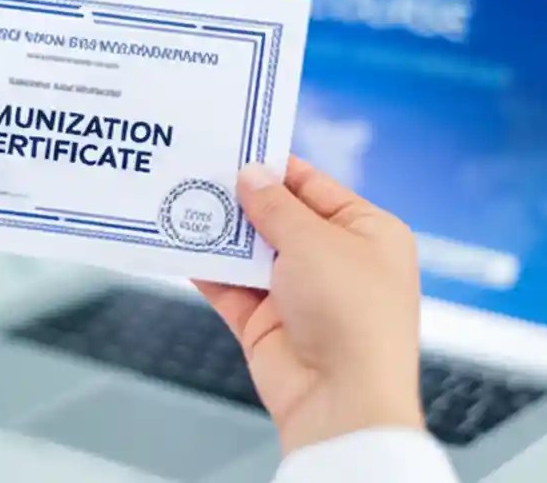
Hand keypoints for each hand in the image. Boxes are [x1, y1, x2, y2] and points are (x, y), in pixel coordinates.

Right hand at [195, 157, 423, 454]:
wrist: (341, 400)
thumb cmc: (351, 312)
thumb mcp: (315, 241)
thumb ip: (276, 206)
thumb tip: (250, 175)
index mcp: (368, 232)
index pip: (315, 186)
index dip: (275, 167)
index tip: (234, 146)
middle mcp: (337, 260)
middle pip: (279, 218)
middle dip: (240, 199)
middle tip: (196, 169)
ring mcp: (301, 294)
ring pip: (250, 253)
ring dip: (219, 232)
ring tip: (178, 197)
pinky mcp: (268, 324)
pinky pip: (231, 288)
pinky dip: (207, 270)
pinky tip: (179, 244)